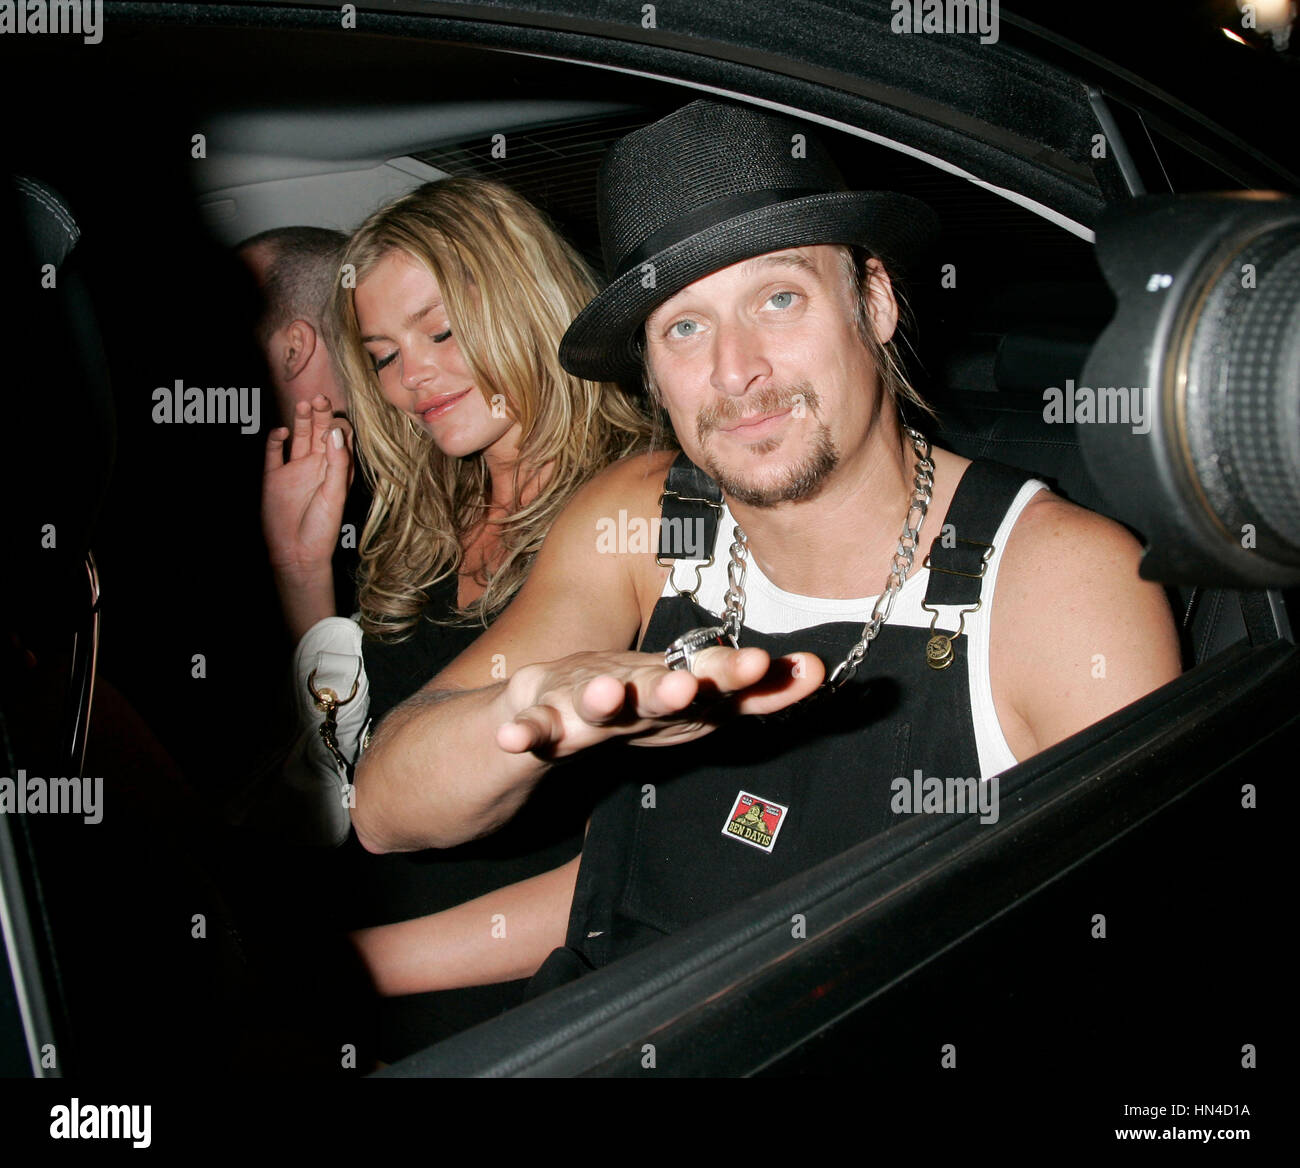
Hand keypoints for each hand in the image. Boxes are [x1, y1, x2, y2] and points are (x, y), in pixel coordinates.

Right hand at [262, 394, 353, 576]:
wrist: (297, 553)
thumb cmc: (322, 528)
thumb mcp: (334, 494)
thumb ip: (336, 463)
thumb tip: (335, 431)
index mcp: (336, 468)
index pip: (340, 438)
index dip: (339, 425)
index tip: (337, 420)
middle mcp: (316, 464)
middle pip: (319, 431)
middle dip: (320, 414)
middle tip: (319, 398)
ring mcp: (294, 468)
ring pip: (298, 436)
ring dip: (300, 420)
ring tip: (303, 405)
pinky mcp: (274, 475)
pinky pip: (273, 451)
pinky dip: (276, 439)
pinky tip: (282, 432)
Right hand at [496, 647, 824, 757]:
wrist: (537, 711)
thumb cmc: (629, 708)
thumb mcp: (689, 707)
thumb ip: (751, 696)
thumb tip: (817, 671)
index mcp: (670, 685)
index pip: (711, 677)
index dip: (738, 674)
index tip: (776, 665)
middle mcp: (629, 684)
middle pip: (658, 684)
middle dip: (682, 682)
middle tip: (702, 680)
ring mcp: (577, 698)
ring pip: (593, 700)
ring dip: (602, 696)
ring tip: (609, 693)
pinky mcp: (535, 716)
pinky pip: (529, 727)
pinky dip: (522, 731)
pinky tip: (514, 738)